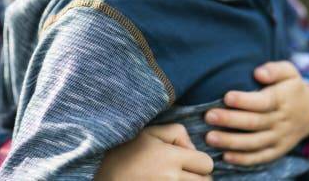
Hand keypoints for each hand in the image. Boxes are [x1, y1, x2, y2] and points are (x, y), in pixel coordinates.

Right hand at [95, 123, 213, 180]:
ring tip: (174, 179)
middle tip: (182, 173)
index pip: (206, 163)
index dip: (199, 161)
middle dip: (198, 177)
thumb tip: (192, 146)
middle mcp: (171, 178)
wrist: (103, 178)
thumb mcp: (148, 133)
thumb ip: (175, 132)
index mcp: (170, 157)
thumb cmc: (124, 153)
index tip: (187, 161)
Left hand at [204, 61, 308, 165]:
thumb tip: (258, 73)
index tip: (226, 97)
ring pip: (254, 143)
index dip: (245, 101)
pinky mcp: (277, 151)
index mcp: (283, 99)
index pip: (263, 102)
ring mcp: (279, 138)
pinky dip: (243, 159)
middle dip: (230, 120)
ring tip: (210, 138)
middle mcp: (281, 121)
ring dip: (231, 142)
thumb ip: (274, 69)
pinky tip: (225, 156)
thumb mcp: (289, 72)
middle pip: (254, 123)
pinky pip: (260, 157)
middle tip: (209, 116)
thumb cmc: (291, 88)